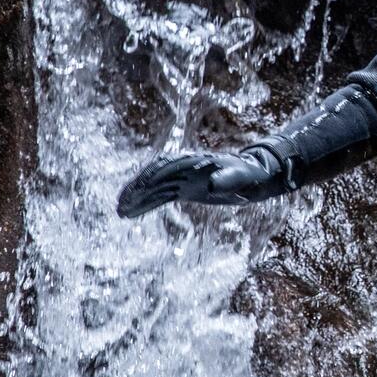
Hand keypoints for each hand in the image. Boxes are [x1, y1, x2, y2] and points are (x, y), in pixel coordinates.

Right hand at [115, 148, 281, 217]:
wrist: (256, 174)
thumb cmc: (250, 174)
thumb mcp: (242, 177)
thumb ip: (228, 179)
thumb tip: (212, 183)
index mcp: (193, 162)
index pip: (166, 168)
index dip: (150, 178)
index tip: (137, 190)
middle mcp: (184, 168)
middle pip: (154, 177)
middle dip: (137, 189)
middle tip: (120, 204)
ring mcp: (183, 178)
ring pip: (154, 188)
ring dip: (137, 198)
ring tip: (120, 211)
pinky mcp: (184, 189)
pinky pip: (160, 196)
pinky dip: (146, 204)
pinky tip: (132, 213)